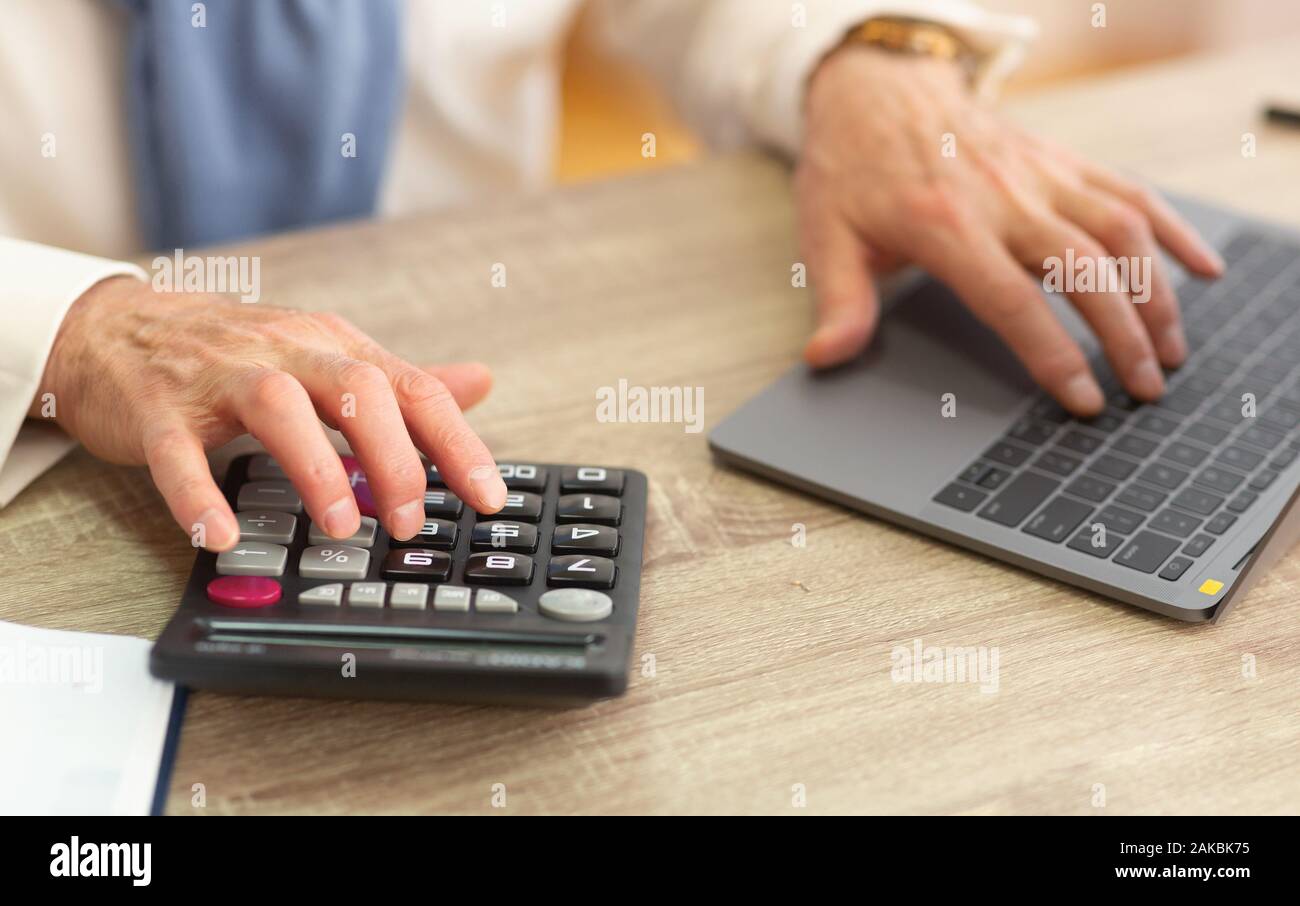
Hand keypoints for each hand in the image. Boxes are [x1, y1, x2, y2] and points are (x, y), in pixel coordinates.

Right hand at [30, 277, 507, 549]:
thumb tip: (480, 382)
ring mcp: (218, 376)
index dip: (457, 442)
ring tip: (341, 527)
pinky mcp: (157, 408)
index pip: (411, 387)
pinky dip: (198, 495)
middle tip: (409, 521)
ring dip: (315, 468)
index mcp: (332, 345)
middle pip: (356, 389)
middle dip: (393, 456)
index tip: (489, 496)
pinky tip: (220, 535)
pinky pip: (178, 452)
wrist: (115, 328)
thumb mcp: (325, 355)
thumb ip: (400, 379)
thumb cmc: (234, 352)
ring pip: (277, 407)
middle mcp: (284, 351)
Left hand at [795, 46, 1223, 414]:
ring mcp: (1040, 176)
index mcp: (946, 226)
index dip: (1054, 355)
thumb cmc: (853, 168)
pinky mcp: (1061, 161)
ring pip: (1121, 232)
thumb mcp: (826, 236)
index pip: (1013, 301)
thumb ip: (839, 302)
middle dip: (1124, 335)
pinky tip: (1202, 269)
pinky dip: (1172, 230)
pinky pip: (1130, 193)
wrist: (880, 89)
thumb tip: (826, 358)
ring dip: (1156, 293)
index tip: (1084, 401)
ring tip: (1172, 350)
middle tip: (1145, 390)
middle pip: (1085, 271)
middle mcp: (1004, 199)